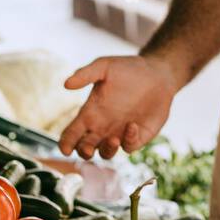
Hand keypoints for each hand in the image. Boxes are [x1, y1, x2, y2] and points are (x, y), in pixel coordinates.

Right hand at [57, 55, 180, 159]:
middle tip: (88, 148)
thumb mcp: (104, 66)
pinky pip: (129, 146)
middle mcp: (102, 127)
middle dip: (84, 152)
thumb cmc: (127, 69)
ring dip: (107, 150)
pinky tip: (133, 125)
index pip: (72, 133)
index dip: (66, 143)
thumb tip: (66, 84)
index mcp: (90, 113)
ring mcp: (119, 133)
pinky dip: (129, 140)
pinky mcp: (138, 136)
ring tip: (113, 140)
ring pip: (107, 153)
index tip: (64, 149)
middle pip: (85, 148)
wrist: (156, 73)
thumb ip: (86, 74)